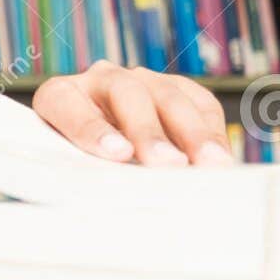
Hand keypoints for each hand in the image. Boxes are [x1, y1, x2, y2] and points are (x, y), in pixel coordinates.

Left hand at [31, 60, 232, 166]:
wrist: (97, 140)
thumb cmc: (75, 160)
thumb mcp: (67, 164)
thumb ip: (81, 171)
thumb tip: (111, 199)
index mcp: (59, 96)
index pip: (68, 105)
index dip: (92, 129)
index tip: (116, 155)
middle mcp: (100, 80)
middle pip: (127, 95)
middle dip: (148, 131)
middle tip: (166, 162)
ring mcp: (141, 80)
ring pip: (169, 97)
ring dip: (192, 133)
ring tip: (209, 164)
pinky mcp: (176, 88)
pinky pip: (200, 104)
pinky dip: (211, 132)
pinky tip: (221, 158)